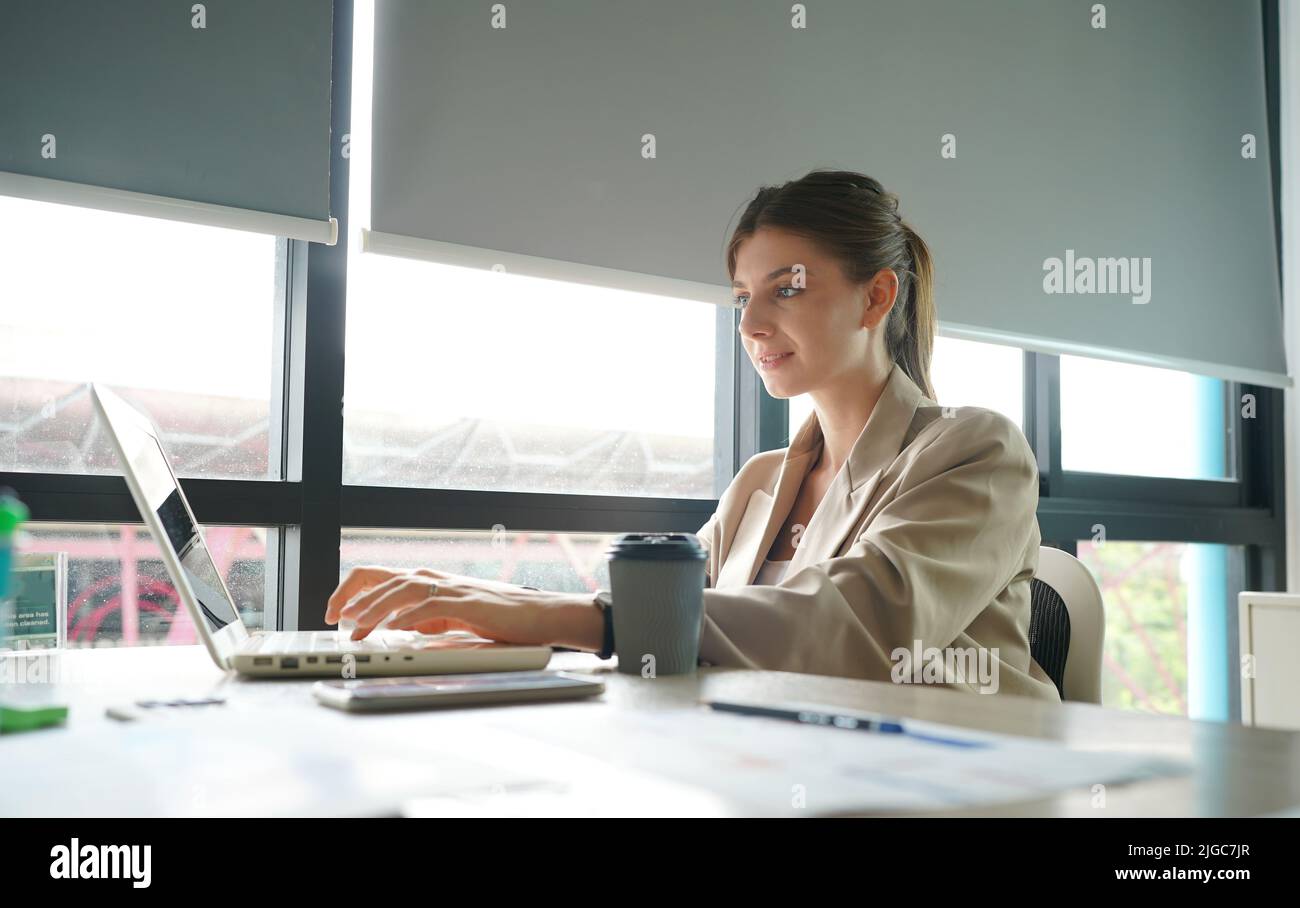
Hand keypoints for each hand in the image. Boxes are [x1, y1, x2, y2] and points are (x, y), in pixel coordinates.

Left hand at [325, 565, 600, 647]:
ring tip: (355, 627)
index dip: (351, 590)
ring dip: (373, 609)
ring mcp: (449, 588)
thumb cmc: (499, 617)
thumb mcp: (453, 616)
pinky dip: (406, 616)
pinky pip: (427, 607)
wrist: (537, 615)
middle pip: (382, 577)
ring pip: (399, 590)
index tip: (334, 612)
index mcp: (428, 580)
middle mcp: (434, 578)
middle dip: (351, 597)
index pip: (379, 575)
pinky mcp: (464, 602)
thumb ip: (426, 618)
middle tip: (332, 618)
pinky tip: (392, 628)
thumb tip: (399, 627)